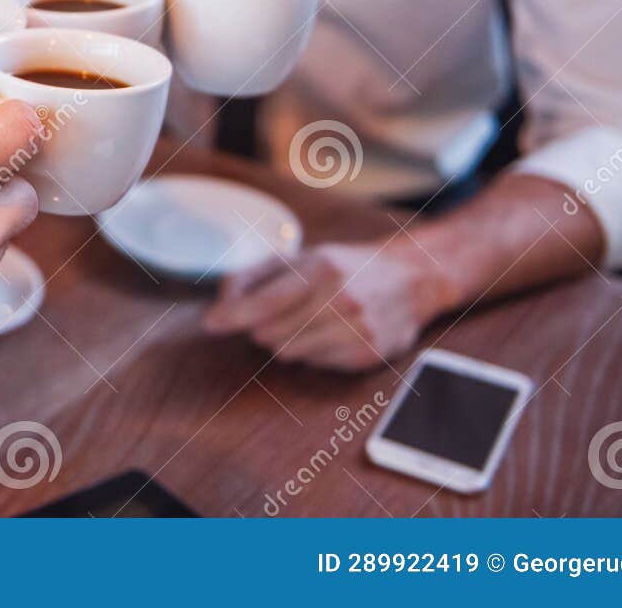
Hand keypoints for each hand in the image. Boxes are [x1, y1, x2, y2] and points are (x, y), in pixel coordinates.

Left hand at [202, 240, 447, 370]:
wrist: (411, 279)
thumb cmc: (344, 267)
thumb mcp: (301, 257)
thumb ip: (255, 275)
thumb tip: (221, 304)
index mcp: (320, 268)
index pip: (264, 302)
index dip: (232, 315)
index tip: (210, 323)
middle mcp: (340, 299)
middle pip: (270, 333)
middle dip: (261, 327)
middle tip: (272, 315)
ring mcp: (357, 329)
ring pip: (290, 353)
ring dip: (285, 341)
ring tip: (306, 320)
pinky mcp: (367, 354)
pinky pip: (315, 365)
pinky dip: (311, 353)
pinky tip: (328, 333)